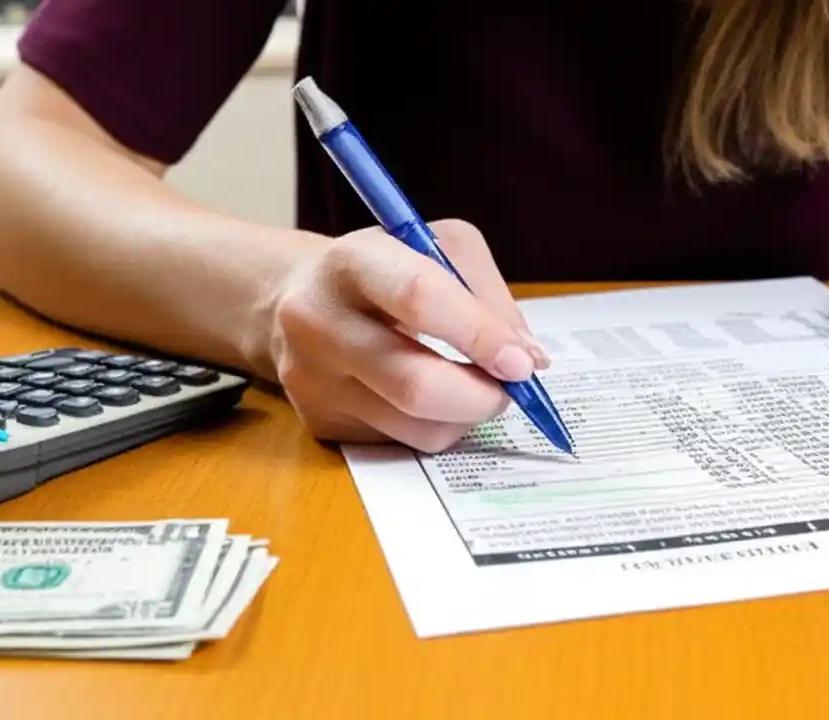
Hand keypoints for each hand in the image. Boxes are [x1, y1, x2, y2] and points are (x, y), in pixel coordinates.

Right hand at [268, 219, 548, 451]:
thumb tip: (529, 360)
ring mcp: (311, 379)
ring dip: (464, 418)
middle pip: (414, 384)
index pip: (420, 298)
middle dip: (481, 396)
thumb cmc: (387, 269)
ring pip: (414, 427)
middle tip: (510, 390)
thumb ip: (489, 296)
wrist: (299, 297)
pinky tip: (429, 398)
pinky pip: (399, 443)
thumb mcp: (440, 248)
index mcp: (351, 262)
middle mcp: (317, 322)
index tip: (521, 362)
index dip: (480, 334)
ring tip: (473, 390)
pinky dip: (433, 426)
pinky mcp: (318, 421)